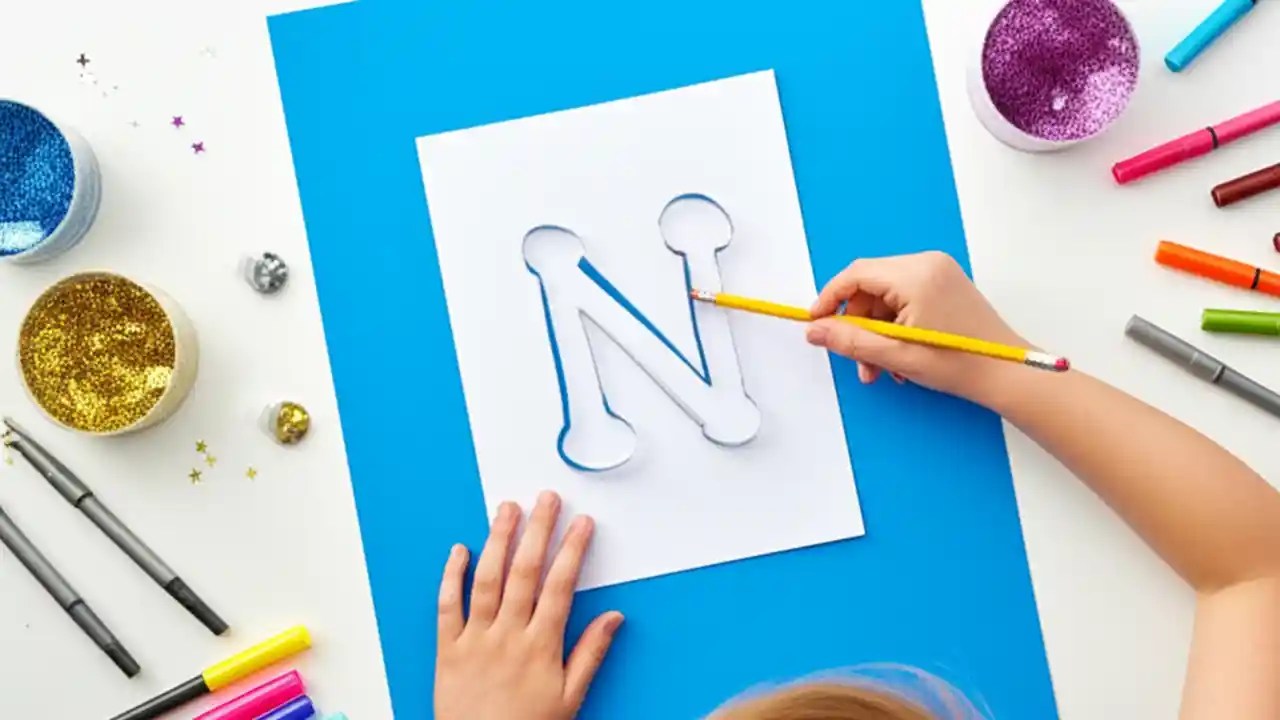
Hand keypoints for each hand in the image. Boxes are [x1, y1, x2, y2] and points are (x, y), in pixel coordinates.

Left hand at [435, 491, 623, 719]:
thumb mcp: (570, 698)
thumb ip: (590, 654)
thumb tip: (614, 618)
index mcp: (540, 646)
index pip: (561, 586)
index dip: (572, 550)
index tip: (582, 523)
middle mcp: (507, 636)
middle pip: (524, 572)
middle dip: (538, 530)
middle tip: (546, 499)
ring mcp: (474, 639)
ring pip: (486, 580)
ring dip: (497, 540)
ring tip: (506, 509)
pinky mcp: (447, 649)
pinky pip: (447, 605)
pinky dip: (451, 575)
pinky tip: (459, 550)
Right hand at [806, 251, 1024, 401]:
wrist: (1008, 374)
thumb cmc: (960, 364)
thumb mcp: (896, 355)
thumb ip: (850, 341)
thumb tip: (814, 331)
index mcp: (916, 275)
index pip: (856, 274)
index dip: (830, 299)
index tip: (816, 324)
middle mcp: (927, 264)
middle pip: (869, 285)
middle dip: (858, 324)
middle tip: (858, 360)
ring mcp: (938, 272)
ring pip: (885, 296)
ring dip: (875, 331)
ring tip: (880, 368)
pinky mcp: (944, 284)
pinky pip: (903, 298)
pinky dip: (894, 326)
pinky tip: (898, 356)